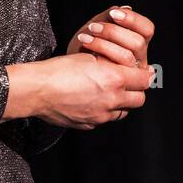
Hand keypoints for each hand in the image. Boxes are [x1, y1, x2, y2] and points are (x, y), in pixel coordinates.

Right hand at [35, 52, 151, 129]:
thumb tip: (122, 63)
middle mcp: (111, 99)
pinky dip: (105, 111)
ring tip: (110, 92)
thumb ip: (110, 62)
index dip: (144, 75)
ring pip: (123, 112)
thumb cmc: (59, 69)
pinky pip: (105, 119)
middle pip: (139, 99)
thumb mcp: (89, 57)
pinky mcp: (89, 124)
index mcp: (114, 78)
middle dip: (136, 91)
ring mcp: (101, 115)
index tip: (142, 73)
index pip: (145, 80)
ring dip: (122, 103)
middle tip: (128, 83)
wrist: (37, 90)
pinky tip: (93, 101)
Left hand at [66, 4, 153, 72]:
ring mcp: (129, 72)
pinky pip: (113, 70)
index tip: (113, 14)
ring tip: (85, 37)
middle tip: (93, 27)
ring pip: (127, 56)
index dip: (133, 20)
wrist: (70, 65)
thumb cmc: (86, 44)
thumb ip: (110, 17)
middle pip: (138, 43)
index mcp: (137, 41)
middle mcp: (138, 57)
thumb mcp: (97, 26)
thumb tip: (126, 8)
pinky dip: (98, 56)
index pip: (147, 29)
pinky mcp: (118, 82)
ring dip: (104, 44)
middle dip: (113, 32)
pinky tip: (85, 48)